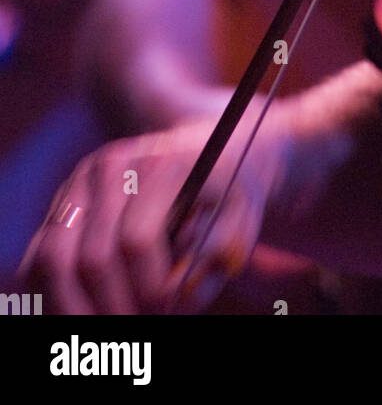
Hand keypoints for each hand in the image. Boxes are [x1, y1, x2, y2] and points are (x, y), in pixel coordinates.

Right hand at [19, 111, 286, 314]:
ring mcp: (79, 183)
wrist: (205, 154)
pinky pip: (38, 259)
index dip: (149, 290)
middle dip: (116, 308)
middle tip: (140, 329)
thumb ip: (219, 254)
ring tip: (111, 327)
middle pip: (93, 258)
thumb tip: (178, 295)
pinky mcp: (62, 204)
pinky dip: (53, 295)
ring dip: (76, 309)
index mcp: (159, 164)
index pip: (137, 240)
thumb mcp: (242, 218)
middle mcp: (111, 166)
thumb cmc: (226, 195)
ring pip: (53, 260)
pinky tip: (86, 312)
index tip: (165, 312)